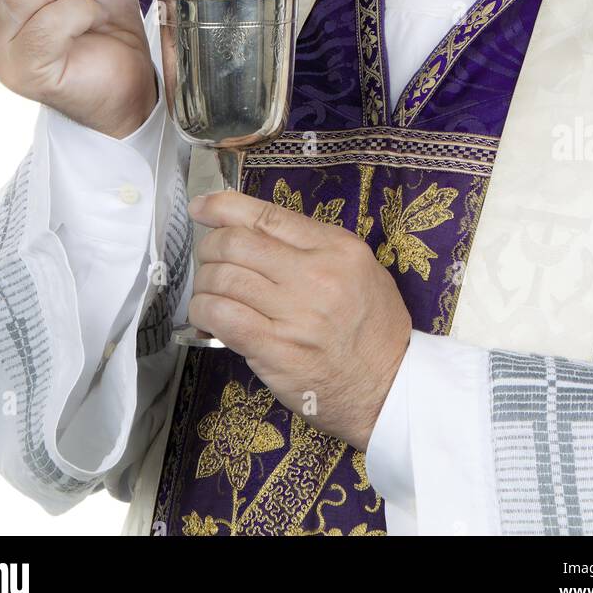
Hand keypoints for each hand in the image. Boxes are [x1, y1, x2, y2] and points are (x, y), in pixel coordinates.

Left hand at [186, 189, 411, 450]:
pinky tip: (206, 315)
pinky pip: (223, 317)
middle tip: (207, 259)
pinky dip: (204, 311)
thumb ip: (311, 245)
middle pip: (236, 243)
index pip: (266, 216)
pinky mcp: (276, 351)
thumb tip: (255, 229)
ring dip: (204, 282)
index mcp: (335, 248)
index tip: (202, 207)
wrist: (390, 386)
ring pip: (223, 279)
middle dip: (209, 247)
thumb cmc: (373, 327)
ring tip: (209, 292)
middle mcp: (315, 275)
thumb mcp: (359, 268)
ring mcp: (294, 314)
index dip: (222, 206)